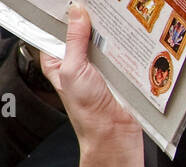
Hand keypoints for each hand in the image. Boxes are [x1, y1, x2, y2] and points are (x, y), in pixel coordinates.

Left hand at [40, 2, 140, 147]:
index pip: (57, 31)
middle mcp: (79, 63)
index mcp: (58, 61)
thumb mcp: (73, 69)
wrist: (114, 134)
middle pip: (82, 33)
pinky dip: (125, 48)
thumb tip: (76, 13)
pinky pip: (122, 54)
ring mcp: (100, 68)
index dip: (64, 17)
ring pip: (104, 42)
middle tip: (97, 11)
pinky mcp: (119, 73)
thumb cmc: (87, 112)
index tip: (74, 5)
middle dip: (90, 23)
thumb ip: (74, 40)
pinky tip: (127, 42)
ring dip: (110, 36)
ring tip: (114, 26)